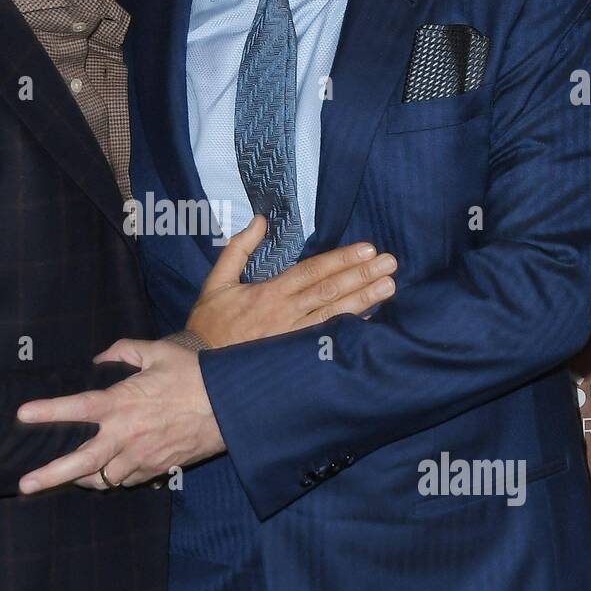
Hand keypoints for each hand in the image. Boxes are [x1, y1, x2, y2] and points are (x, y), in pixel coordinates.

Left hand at [16, 340, 222, 491]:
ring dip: (82, 479)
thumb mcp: (158, 352)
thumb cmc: (194, 375)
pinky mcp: (156, 470)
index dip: (47, 411)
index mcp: (122, 403)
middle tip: (24, 485)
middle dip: (50, 476)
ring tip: (65, 479)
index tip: (22, 415)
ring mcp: (141, 457)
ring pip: (102, 479)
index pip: (76, 408)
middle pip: (80, 462)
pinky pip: (127, 480)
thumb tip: (100, 357)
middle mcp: (126, 435)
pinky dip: (114, 478)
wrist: (230, 408)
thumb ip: (123, 351)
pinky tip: (107, 473)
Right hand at [185, 215, 396, 347]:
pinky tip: (373, 319)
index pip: (312, 271)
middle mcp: (286, 314)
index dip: (341, 259)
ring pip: (335, 314)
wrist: (200, 369)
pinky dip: (352, 329)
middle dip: (362, 275)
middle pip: (330, 290)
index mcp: (269, 293)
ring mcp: (294, 338)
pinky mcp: (297, 358)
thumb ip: (238, 249)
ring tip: (389, 287)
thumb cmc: (208, 326)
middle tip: (391, 264)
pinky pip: (329, 340)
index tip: (367, 249)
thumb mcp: (216, 282)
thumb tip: (259, 220)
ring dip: (365, 300)